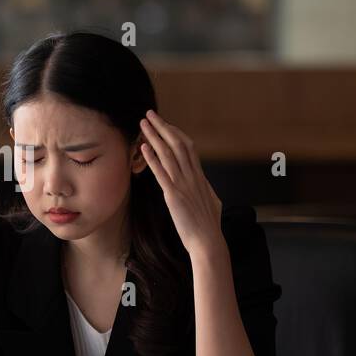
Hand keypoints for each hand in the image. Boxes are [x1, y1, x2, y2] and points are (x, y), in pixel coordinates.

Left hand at [138, 109, 224, 261]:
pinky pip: (162, 173)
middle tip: (150, 114)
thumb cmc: (209, 226)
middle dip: (163, 127)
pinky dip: (152, 158)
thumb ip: (206, 189)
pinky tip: (144, 147)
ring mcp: (184, 185)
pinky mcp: (174, 196)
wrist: (208, 241)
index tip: (165, 124)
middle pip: (177, 144)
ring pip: (169, 154)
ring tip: (143, 124)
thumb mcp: (212, 201)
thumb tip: (204, 183)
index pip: (188, 147)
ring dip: (155, 136)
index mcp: (200, 177)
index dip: (175, 132)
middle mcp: (192, 176)